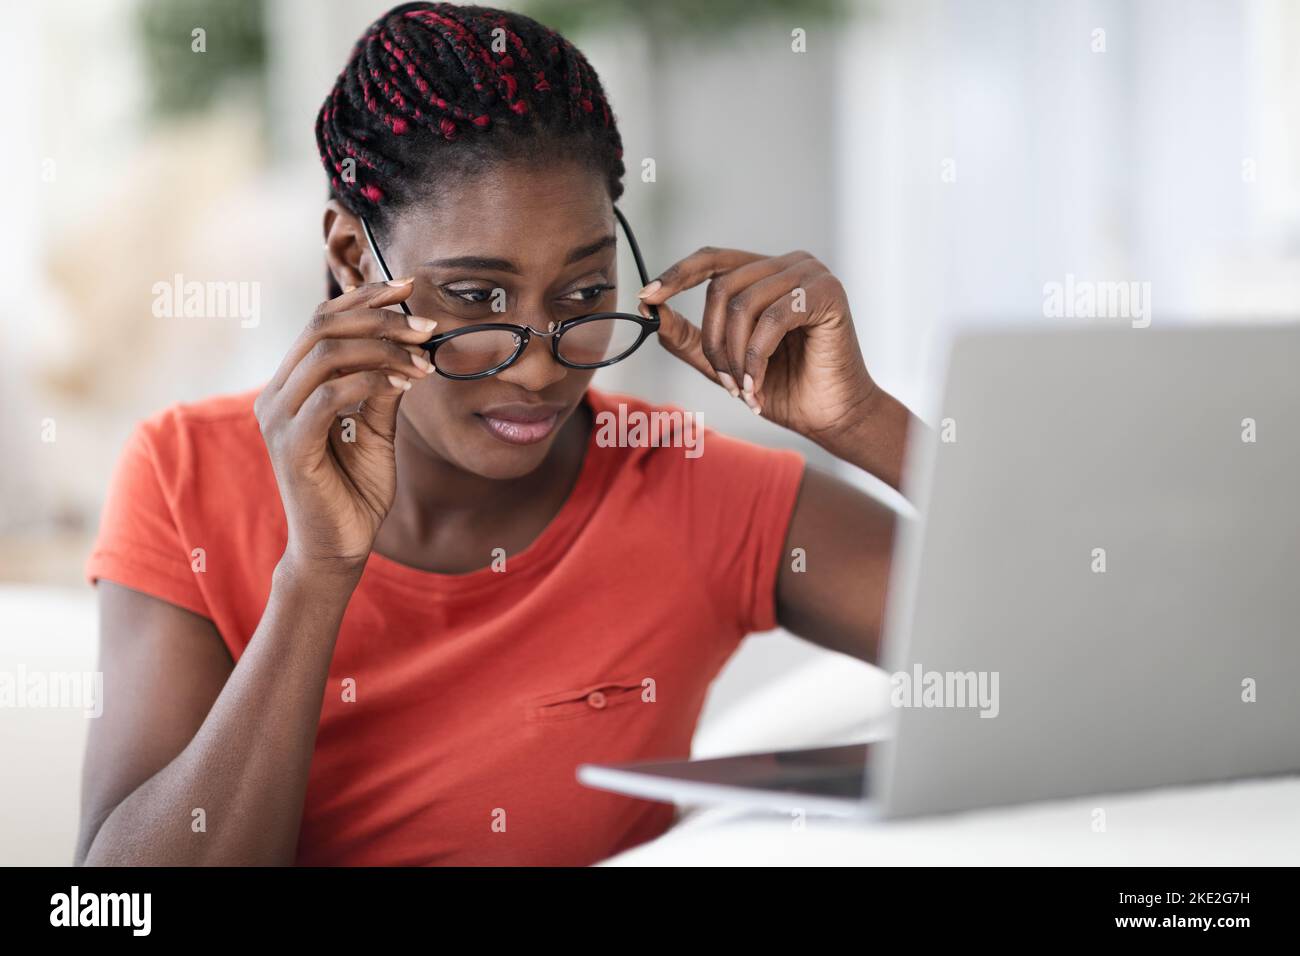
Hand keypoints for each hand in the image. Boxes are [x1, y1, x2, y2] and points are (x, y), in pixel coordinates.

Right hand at [254, 279, 436, 569]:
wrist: (339, 546)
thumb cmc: (355, 488)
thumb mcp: (377, 427)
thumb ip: (383, 385)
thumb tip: (409, 343)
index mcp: (293, 383)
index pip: (322, 321)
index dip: (364, 297)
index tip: (409, 287)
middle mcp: (277, 393)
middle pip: (321, 327)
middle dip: (379, 317)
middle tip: (425, 326)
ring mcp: (279, 418)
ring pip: (325, 355)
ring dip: (381, 349)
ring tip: (422, 360)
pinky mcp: (291, 445)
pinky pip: (330, 396)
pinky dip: (370, 382)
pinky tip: (403, 385)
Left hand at [637, 247, 876, 444]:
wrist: (831, 417)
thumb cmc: (784, 388)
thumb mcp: (723, 363)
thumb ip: (688, 337)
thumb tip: (649, 310)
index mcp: (765, 272)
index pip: (712, 259)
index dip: (676, 275)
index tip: (646, 298)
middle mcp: (788, 264)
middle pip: (722, 287)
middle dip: (713, 341)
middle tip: (723, 382)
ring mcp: (810, 274)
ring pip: (743, 305)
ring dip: (734, 356)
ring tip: (743, 389)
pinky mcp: (827, 293)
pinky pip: (771, 320)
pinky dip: (755, 359)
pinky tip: (756, 386)